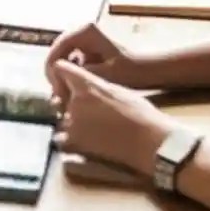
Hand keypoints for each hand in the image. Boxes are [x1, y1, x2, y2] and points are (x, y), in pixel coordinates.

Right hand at [45, 22, 149, 103]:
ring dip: (60, 75)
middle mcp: (81, 30)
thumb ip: (79, 73)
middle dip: (54, 73)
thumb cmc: (130, 71)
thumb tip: (58, 76)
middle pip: (56, 53)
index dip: (52, 69)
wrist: (146, 70)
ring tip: (64, 93)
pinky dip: (69, 74)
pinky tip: (72, 88)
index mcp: (85, 31)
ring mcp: (83, 38)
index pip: (57, 49)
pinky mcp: (85, 48)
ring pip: (61, 58)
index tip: (56, 87)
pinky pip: (69, 61)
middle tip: (58, 93)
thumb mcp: (103, 74)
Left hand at [50, 59, 172, 176]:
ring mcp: (70, 123)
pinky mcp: (71, 142)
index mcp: (87, 85)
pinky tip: (88, 140)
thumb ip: (95, 86)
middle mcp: (74, 101)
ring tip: (93, 127)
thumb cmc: (140, 114)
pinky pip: (61, 137)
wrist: (148, 142)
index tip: (67, 78)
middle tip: (89, 109)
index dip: (63, 72)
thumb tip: (85, 86)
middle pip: (60, 94)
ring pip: (62, 116)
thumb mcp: (117, 90)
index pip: (61, 68)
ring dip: (71, 120)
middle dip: (69, 99)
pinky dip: (70, 138)